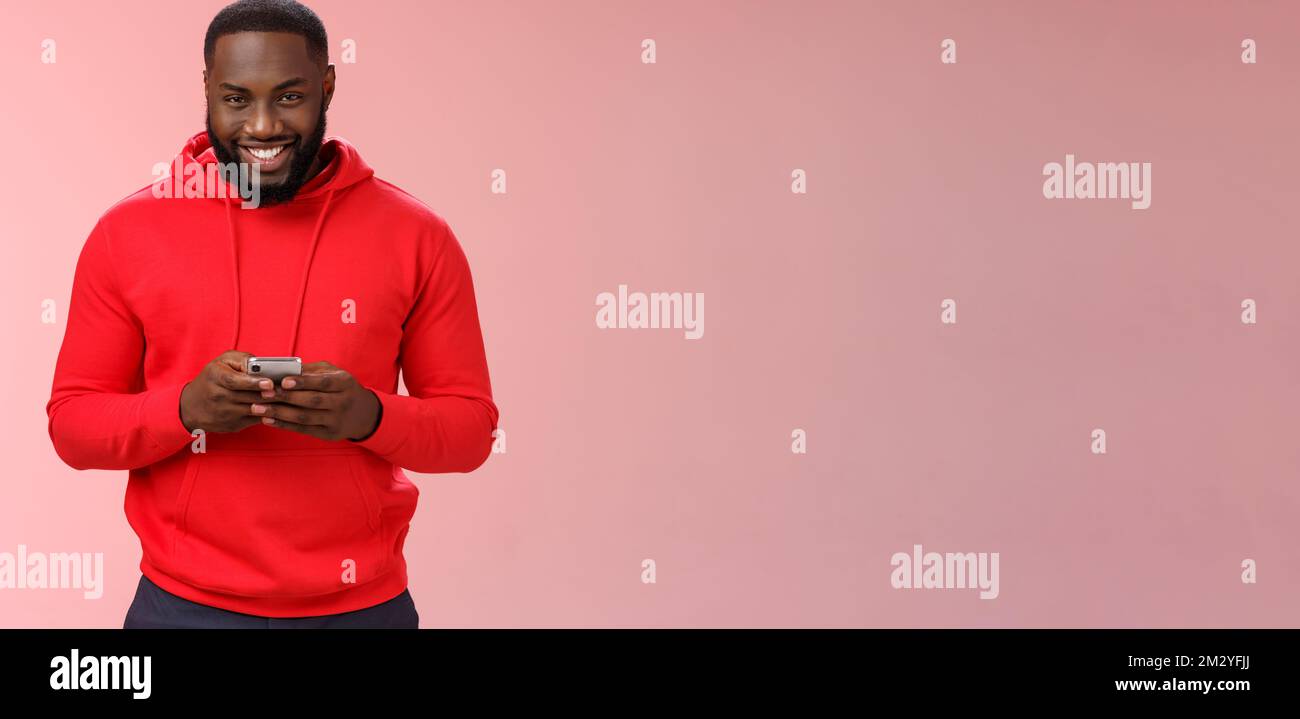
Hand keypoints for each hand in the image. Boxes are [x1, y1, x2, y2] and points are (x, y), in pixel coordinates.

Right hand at [180, 350, 285, 433]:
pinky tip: (280, 409)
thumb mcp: (222, 361)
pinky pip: (255, 420)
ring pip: (254, 410)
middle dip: (270, 395)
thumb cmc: (212, 378)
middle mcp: (218, 396)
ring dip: (272, 405)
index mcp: (215, 377)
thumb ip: (242, 359)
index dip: (253, 383)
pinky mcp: (232, 426)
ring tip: (287, 399)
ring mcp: (225, 413)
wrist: (190, 407)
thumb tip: (261, 364)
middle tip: (287, 391)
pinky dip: (268, 415)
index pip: (235, 381)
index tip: (269, 383)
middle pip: (248, 397)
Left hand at [251, 360, 380, 440]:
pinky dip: (284, 425)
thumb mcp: (333, 373)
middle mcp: (342, 402)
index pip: (323, 383)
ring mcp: (336, 420)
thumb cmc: (342, 388)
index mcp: (344, 383)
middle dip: (285, 397)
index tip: (283, 381)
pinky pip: (303, 429)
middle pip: (311, 401)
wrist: (363, 414)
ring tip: (258, 408)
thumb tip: (283, 369)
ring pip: (304, 417)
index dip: (303, 382)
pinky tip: (268, 420)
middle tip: (263, 393)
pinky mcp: (328, 434)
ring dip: (279, 413)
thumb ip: (311, 371)